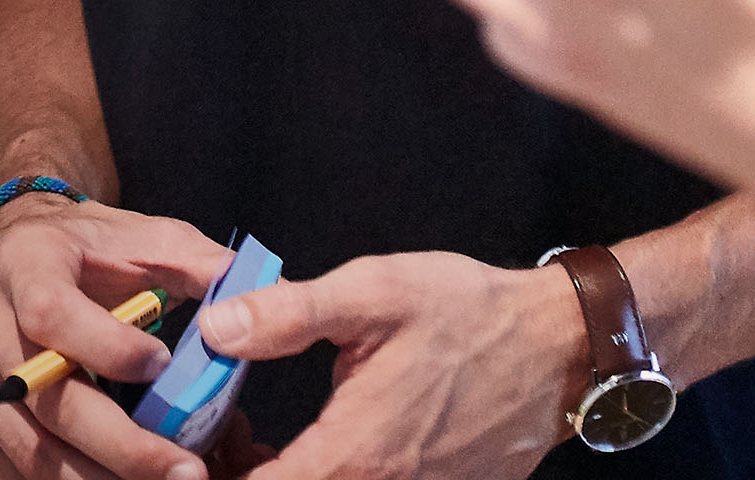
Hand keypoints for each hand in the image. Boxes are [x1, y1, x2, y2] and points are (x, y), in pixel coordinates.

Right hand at [0, 195, 237, 479]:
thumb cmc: (80, 250)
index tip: (161, 365)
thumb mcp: (142, 236)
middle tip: (185, 470)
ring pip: (33, 450)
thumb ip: (200, 265)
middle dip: (121, 445)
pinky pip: (19, 472)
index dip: (105, 345)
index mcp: (23, 265)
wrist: (13, 251)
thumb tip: (267, 295)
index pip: (51, 312)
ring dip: (101, 479)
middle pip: (46, 400)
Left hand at [194, 251, 574, 479]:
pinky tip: (316, 441)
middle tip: (219, 435)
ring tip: (257, 437)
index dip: (211, 475)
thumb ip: (290, 315)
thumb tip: (216, 329)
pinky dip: (327, 476)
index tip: (193, 444)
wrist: (561, 345)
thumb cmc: (467, 313)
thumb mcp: (374, 293)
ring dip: (285, 477)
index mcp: (355, 453)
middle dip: (243, 475)